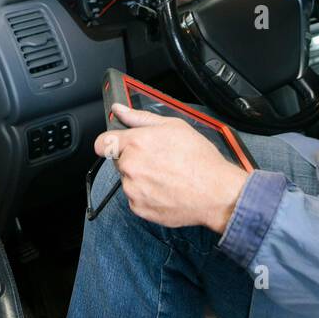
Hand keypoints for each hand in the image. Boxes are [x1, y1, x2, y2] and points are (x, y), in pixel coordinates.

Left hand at [94, 102, 248, 232]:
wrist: (216, 193)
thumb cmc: (200, 159)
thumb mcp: (174, 126)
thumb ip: (140, 118)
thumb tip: (119, 110)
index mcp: (136, 143)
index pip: (102, 143)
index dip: (111, 142)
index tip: (118, 145)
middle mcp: (130, 166)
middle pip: (119, 161)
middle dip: (133, 159)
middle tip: (158, 160)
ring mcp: (133, 189)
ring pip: (128, 180)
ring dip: (140, 178)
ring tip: (166, 176)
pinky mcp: (139, 208)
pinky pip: (136, 198)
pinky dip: (147, 195)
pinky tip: (166, 189)